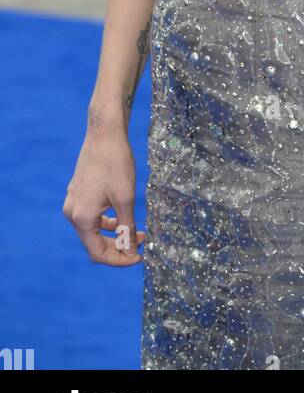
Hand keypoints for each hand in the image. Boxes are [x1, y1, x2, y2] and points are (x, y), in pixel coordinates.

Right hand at [63, 127, 145, 265]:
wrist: (105, 133)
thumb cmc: (116, 163)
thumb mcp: (125, 198)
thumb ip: (127, 228)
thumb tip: (130, 251)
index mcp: (81, 218)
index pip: (97, 253)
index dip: (119, 260)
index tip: (139, 256)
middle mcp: (72, 212)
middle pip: (94, 243)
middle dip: (119, 247)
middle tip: (142, 243)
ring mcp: (73, 202)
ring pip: (94, 230)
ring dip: (115, 234)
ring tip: (138, 230)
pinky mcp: (79, 193)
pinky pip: (92, 216)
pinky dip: (108, 221)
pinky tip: (124, 215)